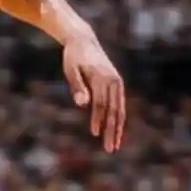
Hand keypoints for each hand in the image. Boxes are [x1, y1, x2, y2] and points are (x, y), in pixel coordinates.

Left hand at [62, 32, 124, 151]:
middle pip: (114, 110)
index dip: (97, 119)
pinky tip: (115, 132)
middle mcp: (114, 81)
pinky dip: (118, 120)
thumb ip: (77, 86)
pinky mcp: (117, 85)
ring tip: (115, 145)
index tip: (94, 133)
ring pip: (119, 110)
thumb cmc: (73, 56)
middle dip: (112, 131)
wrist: (83, 41)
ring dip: (118, 129)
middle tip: (110, 149)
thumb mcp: (71, 69)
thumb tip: (83, 104)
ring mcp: (117, 83)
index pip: (100, 104)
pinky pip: (119, 106)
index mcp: (103, 78)